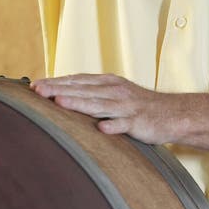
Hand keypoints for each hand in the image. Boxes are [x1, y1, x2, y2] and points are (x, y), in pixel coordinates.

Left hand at [30, 73, 175, 143]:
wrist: (173, 113)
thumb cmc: (139, 106)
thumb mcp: (115, 94)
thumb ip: (92, 94)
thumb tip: (64, 95)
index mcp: (108, 83)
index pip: (77, 80)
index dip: (56, 82)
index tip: (35, 85)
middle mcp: (114, 91)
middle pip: (83, 89)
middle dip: (59, 89)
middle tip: (37, 90)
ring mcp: (126, 106)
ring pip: (98, 104)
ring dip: (78, 103)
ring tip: (59, 102)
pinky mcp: (138, 122)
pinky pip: (124, 124)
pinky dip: (113, 126)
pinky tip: (102, 129)